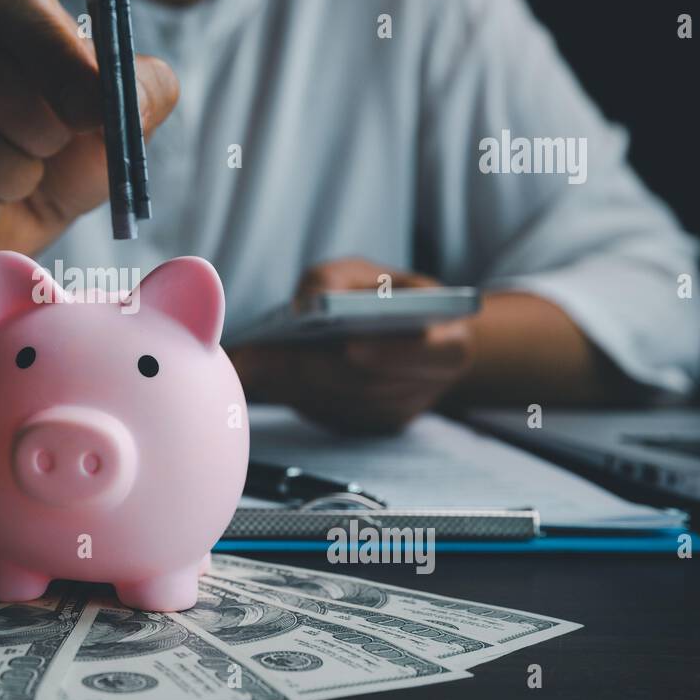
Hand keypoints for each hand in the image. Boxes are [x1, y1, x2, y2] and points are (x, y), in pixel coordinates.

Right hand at [0, 0, 179, 258]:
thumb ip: (146, 92)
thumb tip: (125, 96)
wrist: (17, 218)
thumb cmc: (74, 152)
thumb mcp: (123, 119)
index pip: (15, 8)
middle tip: (51, 150)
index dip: (58, 65)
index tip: (92, 116)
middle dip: (40, 136)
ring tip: (22, 176)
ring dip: (14, 179)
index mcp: (6, 4)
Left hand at [229, 258, 476, 433]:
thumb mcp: (363, 272)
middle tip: (268, 355)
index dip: (395, 354)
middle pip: (371, 385)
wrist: (399, 333)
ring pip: (342, 403)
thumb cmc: (382, 294)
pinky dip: (290, 393)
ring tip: (249, 363)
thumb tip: (308, 302)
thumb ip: (336, 279)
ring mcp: (396, 412)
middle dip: (316, 368)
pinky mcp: (363, 427)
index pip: (437, 355)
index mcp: (450, 342)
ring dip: (293, 383)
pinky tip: (253, 375)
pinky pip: (326, 413)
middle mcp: (429, 386)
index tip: (352, 345)